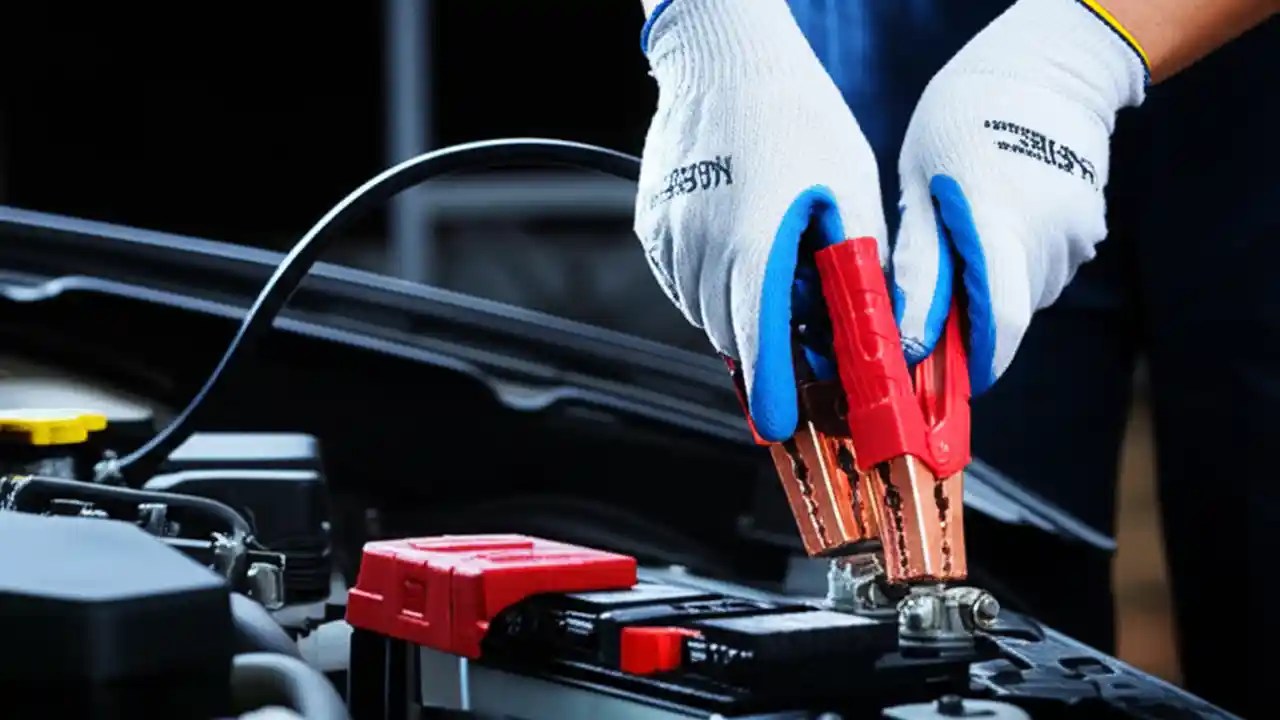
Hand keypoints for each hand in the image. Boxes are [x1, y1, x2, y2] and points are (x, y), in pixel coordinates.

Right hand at [635, 0, 886, 440]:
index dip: (773, 393)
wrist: (723, 56)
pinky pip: (681, 280)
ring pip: (704, 310)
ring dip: (739, 314)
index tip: (780, 425)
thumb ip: (855, 266)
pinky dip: (709, 286)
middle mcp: (703, 249)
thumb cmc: (794, 113)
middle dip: (766, 350)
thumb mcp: (848, 190)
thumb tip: (870, 325)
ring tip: (773, 275)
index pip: (760, 344)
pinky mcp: (652, 226)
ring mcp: (670, 238)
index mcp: (757, 245)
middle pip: (732, 335)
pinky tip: (738, 252)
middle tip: (803, 339)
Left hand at [891, 0, 1147, 392]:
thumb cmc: (962, 119)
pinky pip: (1041, 271)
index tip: (941, 383)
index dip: (972, 366)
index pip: (997, 323)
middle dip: (965, 324)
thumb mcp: (920, 184)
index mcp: (998, 223)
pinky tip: (994, 222)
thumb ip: (919, 263)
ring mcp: (1076, 236)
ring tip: (961, 237)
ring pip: (1021, 295)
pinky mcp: (1088, 231)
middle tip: (928, 291)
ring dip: (988, 291)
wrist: (1047, 70)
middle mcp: (1048, 239)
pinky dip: (1012, 266)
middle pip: (1004, 317)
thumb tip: (907, 336)